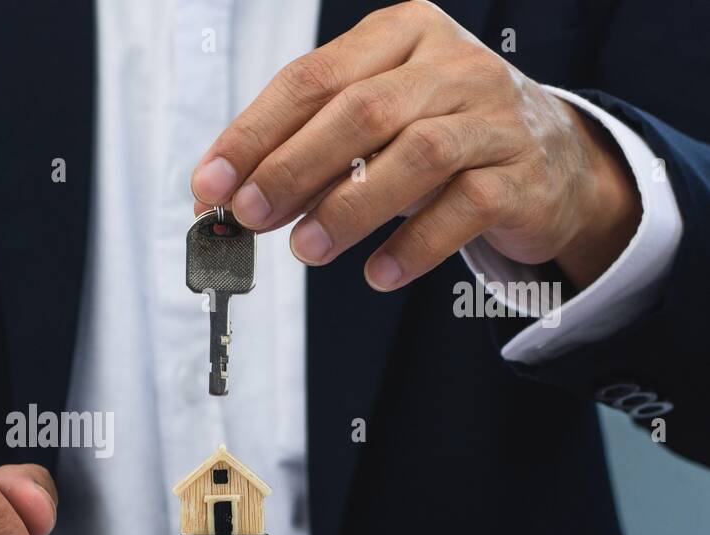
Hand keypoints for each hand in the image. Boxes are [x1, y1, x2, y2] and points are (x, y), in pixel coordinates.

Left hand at [191, 0, 639, 290]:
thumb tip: (225, 199)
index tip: (210, 183)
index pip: (313, 78)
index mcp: (401, 35)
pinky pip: (466, 207)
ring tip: (306, 250)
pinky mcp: (523, 174)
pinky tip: (378, 272)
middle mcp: (452, 65)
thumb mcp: (371, 127)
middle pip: (361, 111)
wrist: (551, 160)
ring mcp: (494, 116)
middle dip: (293, 167)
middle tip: (250, 217)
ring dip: (350, 207)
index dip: (254, 134)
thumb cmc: (440, 135)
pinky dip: (415, 244)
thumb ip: (303, 151)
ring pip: (417, 154)